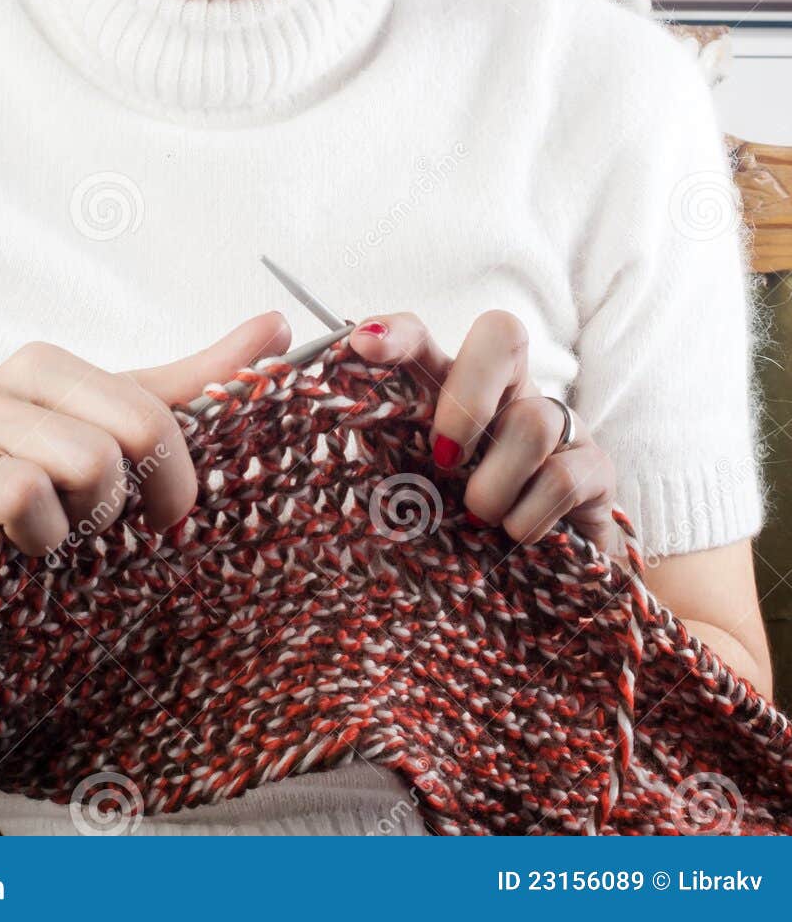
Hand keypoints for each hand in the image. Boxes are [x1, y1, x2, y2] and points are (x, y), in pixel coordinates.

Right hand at [0, 311, 291, 569]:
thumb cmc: (21, 457)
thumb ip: (191, 382)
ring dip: (45, 540)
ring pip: (30, 499)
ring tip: (30, 535)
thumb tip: (277, 327)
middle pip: (96, 461)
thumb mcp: (103, 415)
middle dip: (103, 509)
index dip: (173, 479)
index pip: (146, 417)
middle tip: (86, 521)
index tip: (172, 516)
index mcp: (47, 367)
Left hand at [349, 308, 619, 555]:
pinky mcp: (596, 468)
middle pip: (501, 334)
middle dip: (468, 394)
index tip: (361, 346)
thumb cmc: (458, 529)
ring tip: (479, 520)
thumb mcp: (411, 489)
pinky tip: (517, 536)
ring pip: (532, 420)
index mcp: (449, 389)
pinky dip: (529, 517)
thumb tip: (324, 428)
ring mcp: (558, 424)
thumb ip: (378, 453)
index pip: (424, 337)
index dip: (397, 332)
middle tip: (443, 457)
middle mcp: (506, 391)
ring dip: (494, 484)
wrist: (541, 588)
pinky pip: (564, 476)